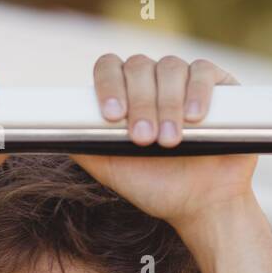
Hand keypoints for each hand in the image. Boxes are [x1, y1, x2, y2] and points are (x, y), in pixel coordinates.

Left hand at [72, 54, 256, 234]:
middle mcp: (154, 81)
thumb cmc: (157, 187)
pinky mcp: (219, 84)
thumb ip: (85, 148)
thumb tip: (52, 131)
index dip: (108, 86)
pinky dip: (197, 92)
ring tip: (170, 141)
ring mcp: (186, 79)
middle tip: (143, 139)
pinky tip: (195, 118)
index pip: (109, 69)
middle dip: (139, 104)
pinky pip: (204, 71)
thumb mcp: (113, 172)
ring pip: (170, 68)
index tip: (112, 117)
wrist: (203, 205)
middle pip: (138, 67)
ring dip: (167, 104)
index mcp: (127, 95)